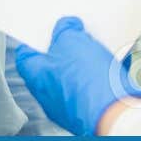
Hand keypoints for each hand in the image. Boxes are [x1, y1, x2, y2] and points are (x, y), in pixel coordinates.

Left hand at [14, 16, 140, 135]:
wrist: (115, 114)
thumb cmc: (87, 82)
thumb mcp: (72, 41)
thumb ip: (65, 30)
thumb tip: (67, 26)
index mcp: (36, 79)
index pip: (25, 57)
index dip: (35, 41)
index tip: (44, 30)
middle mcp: (48, 97)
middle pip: (49, 67)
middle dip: (62, 50)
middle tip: (74, 35)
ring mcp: (68, 107)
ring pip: (70, 79)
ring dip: (81, 64)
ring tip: (94, 49)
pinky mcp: (89, 112)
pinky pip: (87, 91)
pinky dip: (94, 78)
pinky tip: (106, 68)